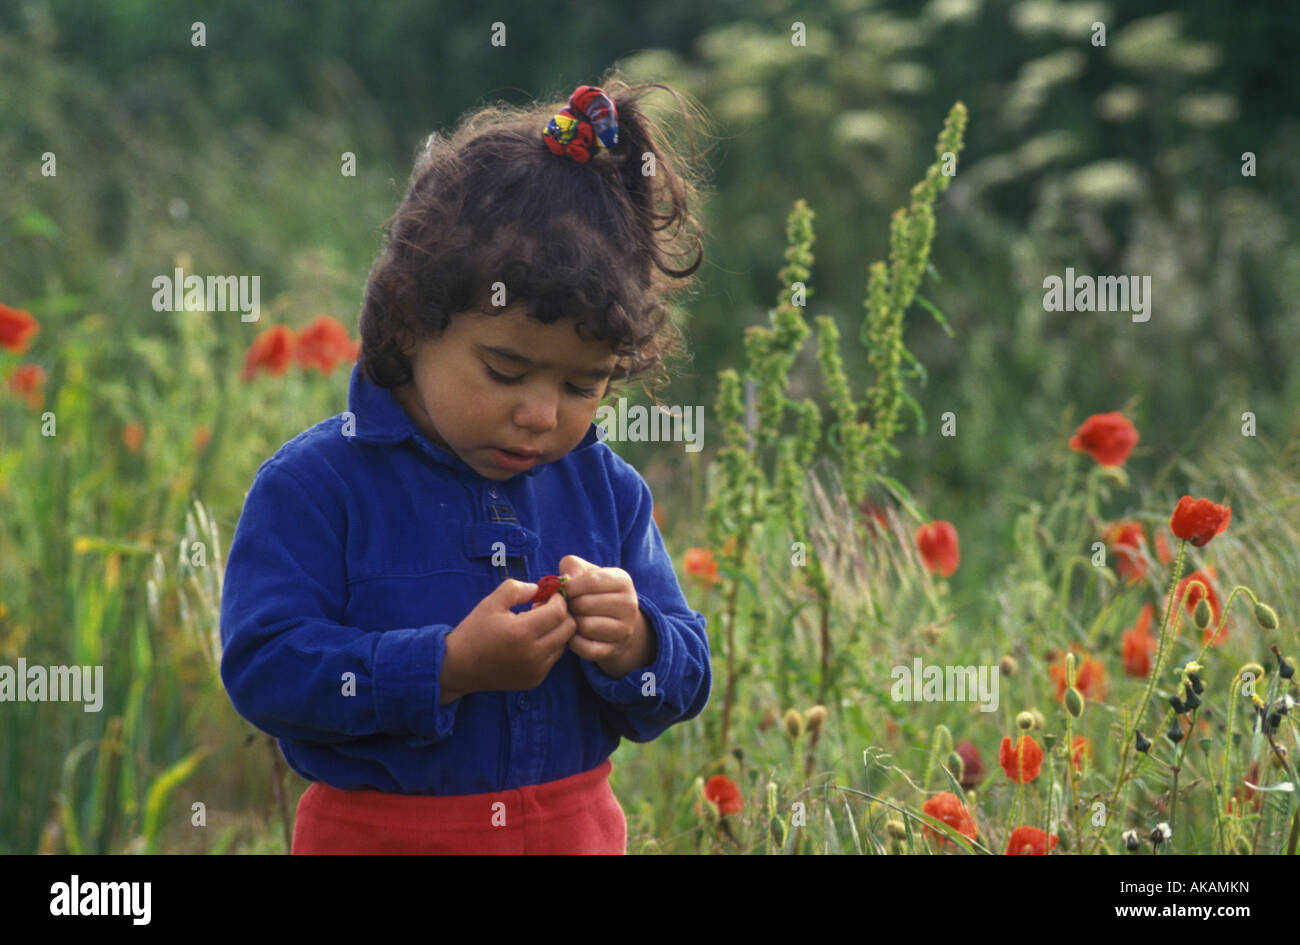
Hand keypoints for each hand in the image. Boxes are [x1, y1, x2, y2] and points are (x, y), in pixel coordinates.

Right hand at [441, 579, 577, 701]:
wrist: (458, 667)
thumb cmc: (475, 631)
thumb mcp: (491, 603)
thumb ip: (516, 588)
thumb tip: (538, 589)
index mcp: (522, 632)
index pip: (559, 612)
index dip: (558, 599)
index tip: (549, 594)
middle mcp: (533, 654)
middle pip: (568, 629)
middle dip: (562, 614)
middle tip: (544, 608)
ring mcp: (536, 670)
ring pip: (563, 644)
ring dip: (556, 631)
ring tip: (536, 625)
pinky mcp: (534, 680)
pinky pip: (553, 659)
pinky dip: (549, 647)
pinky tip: (531, 641)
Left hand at [558, 554, 655, 677]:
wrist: (616, 625)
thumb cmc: (595, 593)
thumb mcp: (588, 573)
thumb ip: (573, 566)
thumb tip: (565, 580)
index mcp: (623, 581)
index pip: (591, 581)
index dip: (570, 586)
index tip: (562, 591)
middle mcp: (629, 605)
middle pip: (585, 604)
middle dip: (569, 605)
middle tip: (567, 606)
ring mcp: (624, 629)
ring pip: (584, 626)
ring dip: (571, 623)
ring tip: (572, 618)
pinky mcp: (613, 650)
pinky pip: (584, 647)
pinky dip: (573, 642)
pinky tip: (574, 634)